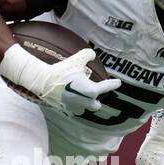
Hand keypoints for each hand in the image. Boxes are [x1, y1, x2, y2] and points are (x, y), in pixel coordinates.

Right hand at [1, 44, 119, 113]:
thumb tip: (92, 55)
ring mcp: (76, 107)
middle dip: (96, 100)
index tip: (118, 82)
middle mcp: (86, 101)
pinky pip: (73, 110)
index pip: (107, 87)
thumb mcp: (77, 59)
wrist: (45, 82)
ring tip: (81, 96)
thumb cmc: (63, 71)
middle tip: (94, 92)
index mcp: (92, 90)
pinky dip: (74, 105)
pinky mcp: (66, 109)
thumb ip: (88, 55)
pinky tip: (70, 99)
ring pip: (85, 108)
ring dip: (85, 104)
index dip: (114, 84)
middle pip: (96, 105)